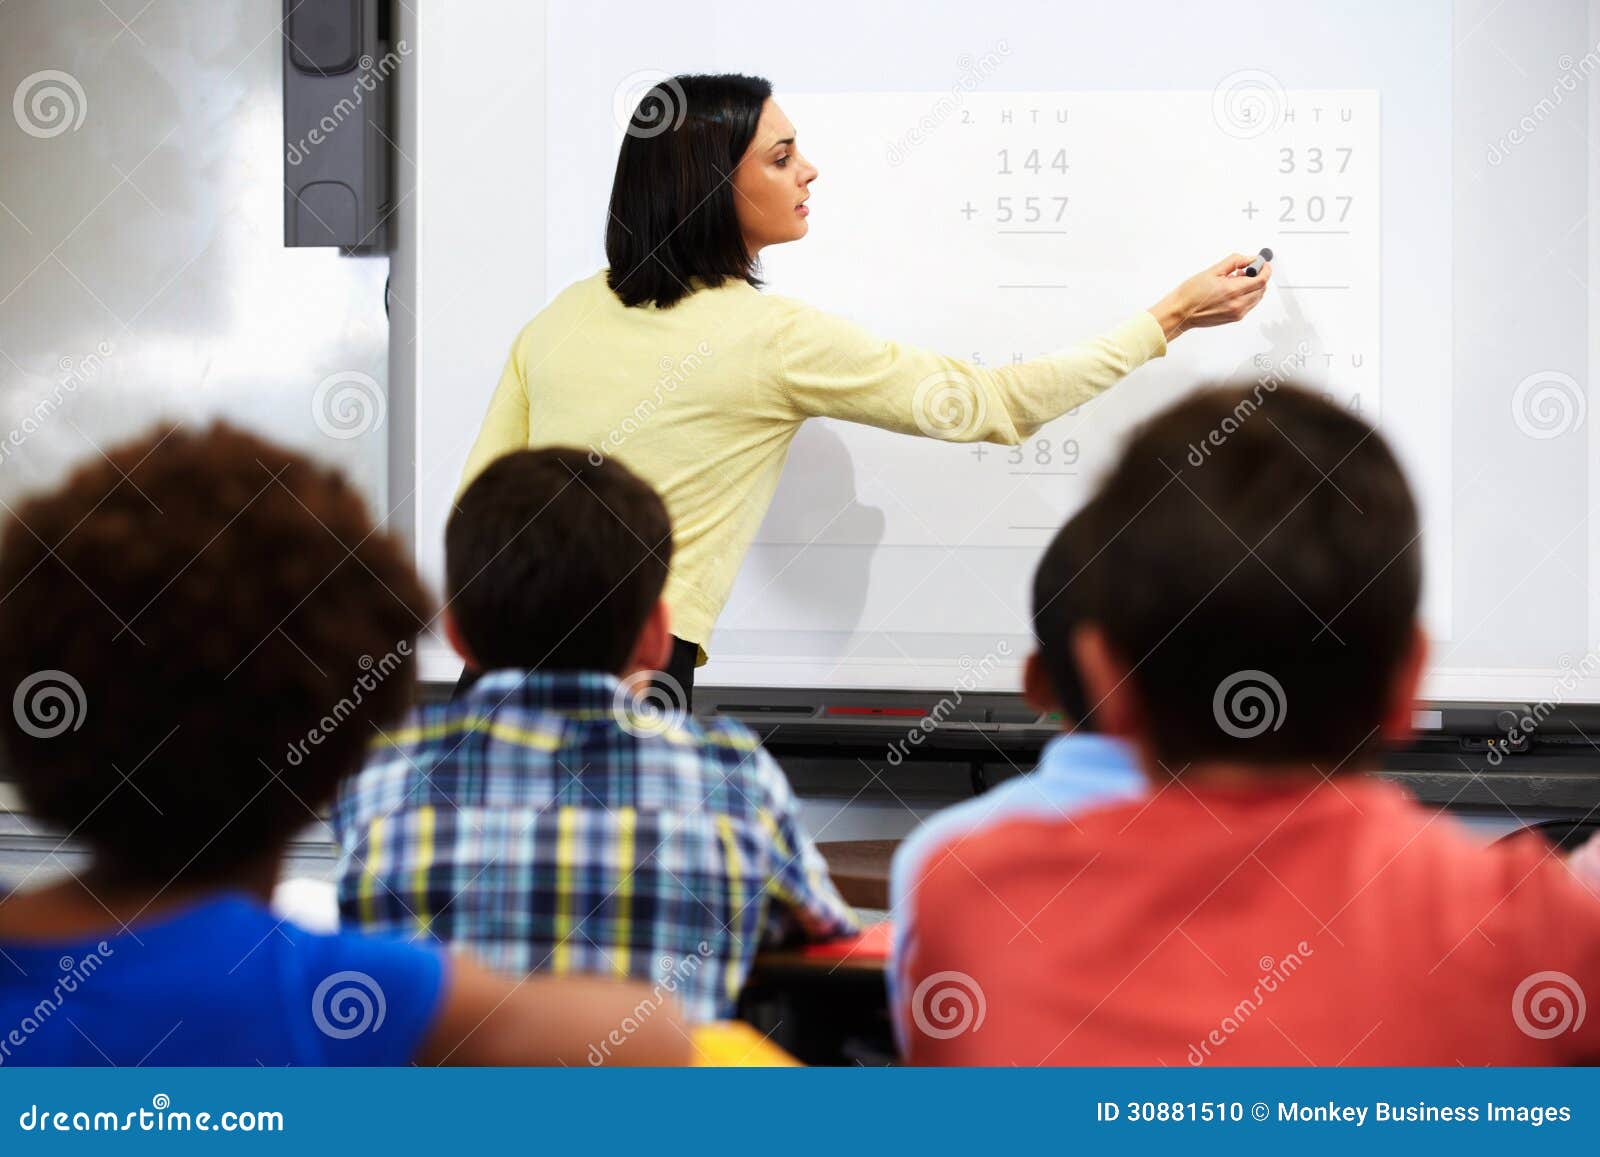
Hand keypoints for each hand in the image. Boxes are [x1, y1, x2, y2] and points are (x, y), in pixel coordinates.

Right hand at [1148, 253, 1271, 340]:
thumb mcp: (1213, 271)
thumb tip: (1249, 259)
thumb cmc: (1190, 294)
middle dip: (1259, 277)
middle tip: (1246, 270)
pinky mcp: (1234, 318)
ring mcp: (1237, 313)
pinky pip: (1249, 305)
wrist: (1180, 313)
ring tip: (1236, 280)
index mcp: (1233, 290)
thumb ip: (1235, 262)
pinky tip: (1233, 291)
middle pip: (1262, 289)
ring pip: (1257, 297)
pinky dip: (1247, 295)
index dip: (1265, 269)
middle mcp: (1238, 304)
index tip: (1262, 263)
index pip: (1261, 279)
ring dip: (1253, 287)